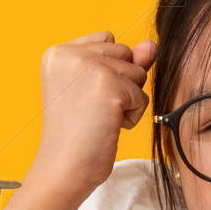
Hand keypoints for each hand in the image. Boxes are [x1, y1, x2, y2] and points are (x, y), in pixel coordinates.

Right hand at [32, 30, 156, 201]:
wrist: (64, 170)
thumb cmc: (78, 134)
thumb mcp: (97, 90)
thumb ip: (124, 62)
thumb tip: (152, 45)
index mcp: (58, 52)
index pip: (107, 39)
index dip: (108, 70)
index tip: (84, 98)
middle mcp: (70, 54)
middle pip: (124, 53)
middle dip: (119, 83)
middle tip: (91, 111)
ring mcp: (90, 68)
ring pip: (137, 73)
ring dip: (127, 100)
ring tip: (98, 119)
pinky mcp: (110, 87)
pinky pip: (142, 96)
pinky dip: (132, 116)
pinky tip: (108, 127)